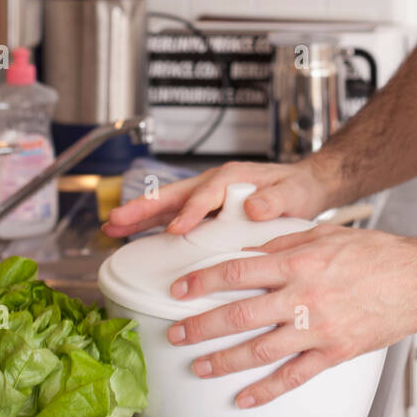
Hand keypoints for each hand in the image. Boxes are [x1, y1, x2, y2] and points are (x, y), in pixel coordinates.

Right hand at [102, 158, 337, 238]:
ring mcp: (207, 197)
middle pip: (173, 194)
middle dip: (143, 207)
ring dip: (139, 216)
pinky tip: (135, 238)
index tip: (177, 230)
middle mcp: (215, 183)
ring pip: (167, 205)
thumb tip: (254, 207)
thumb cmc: (299, 188)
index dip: (190, 211)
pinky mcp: (206, 210)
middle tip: (116, 220)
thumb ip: (276, 199)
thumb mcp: (294, 192)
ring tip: (111, 228)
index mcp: (232, 178)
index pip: (205, 194)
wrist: (305, 187)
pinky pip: (175, 217)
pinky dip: (153, 226)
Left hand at [165, 224, 416, 407]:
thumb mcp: (325, 233)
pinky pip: (294, 376)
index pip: (238, 271)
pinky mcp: (334, 353)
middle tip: (176, 333)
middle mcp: (304, 296)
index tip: (180, 288)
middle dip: (202, 325)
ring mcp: (318, 328)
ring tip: (200, 366)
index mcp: (299, 261)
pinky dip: (267, 390)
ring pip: (260, 349)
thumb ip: (285, 240)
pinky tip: (246, 397)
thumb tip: (249, 250)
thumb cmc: (376, 254)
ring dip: (224, 360)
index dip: (203, 280)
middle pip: (240, 313)